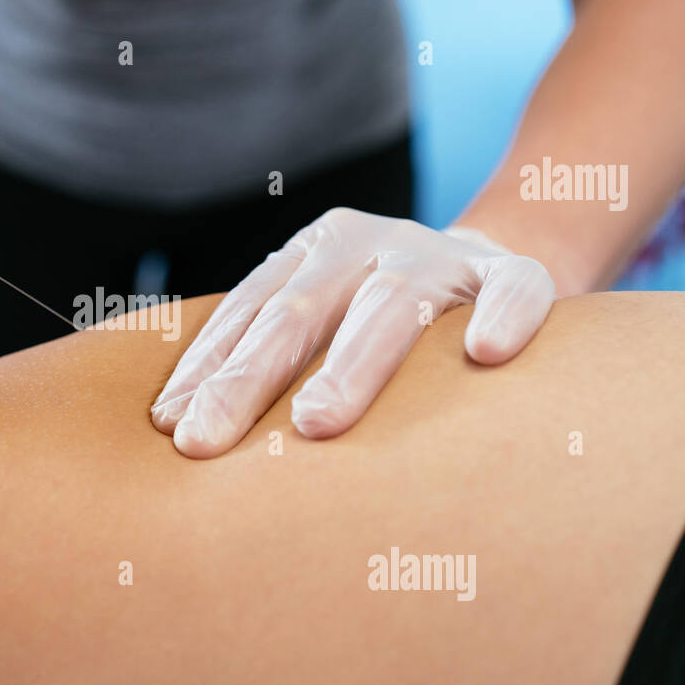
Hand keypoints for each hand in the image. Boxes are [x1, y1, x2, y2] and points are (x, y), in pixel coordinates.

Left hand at [151, 208, 554, 456]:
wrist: (490, 267)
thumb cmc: (380, 319)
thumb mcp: (323, 315)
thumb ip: (264, 352)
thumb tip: (174, 426)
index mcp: (313, 253)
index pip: (248, 311)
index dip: (207, 367)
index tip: (169, 425)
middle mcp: (369, 245)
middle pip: (299, 312)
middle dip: (247, 379)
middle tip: (207, 440)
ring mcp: (442, 258)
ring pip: (393, 305)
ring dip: (350, 363)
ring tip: (314, 421)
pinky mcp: (513, 274)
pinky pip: (516, 289)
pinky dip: (504, 315)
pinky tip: (487, 352)